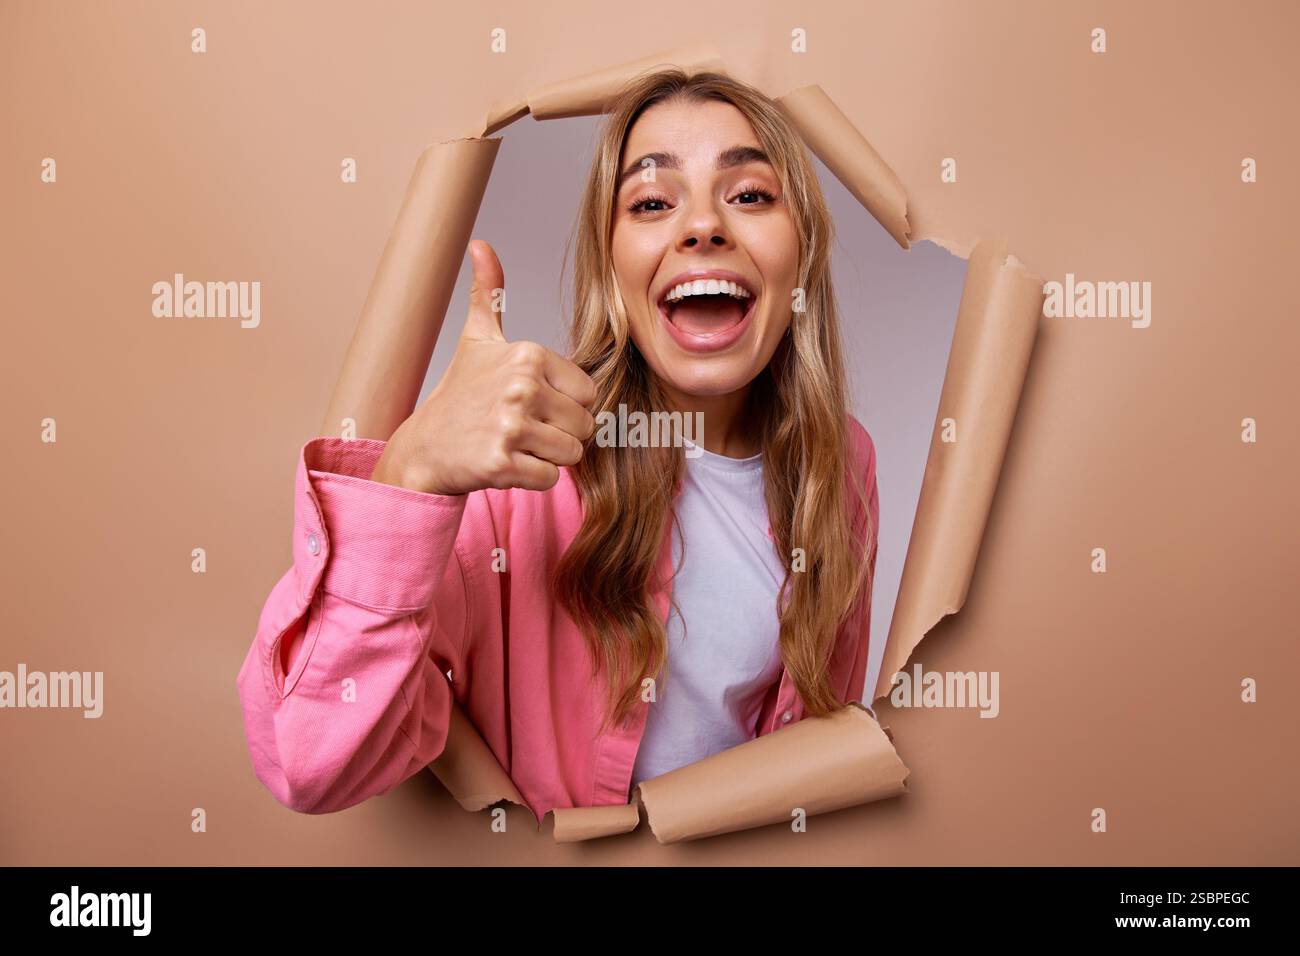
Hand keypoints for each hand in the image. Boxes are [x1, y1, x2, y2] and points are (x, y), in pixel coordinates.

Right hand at [371, 240, 597, 494]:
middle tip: (522, 429)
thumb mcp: (476, 340)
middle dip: (559, 434)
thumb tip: (480, 245)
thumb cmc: (458, 396)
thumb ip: (488, 293)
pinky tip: (505, 464)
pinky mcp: (501, 463)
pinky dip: (531, 478)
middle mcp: (521, 386)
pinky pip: (549, 478)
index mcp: (527, 355)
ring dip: (547, 457)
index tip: (533, 404)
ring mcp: (510, 426)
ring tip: (514, 445)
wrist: (423, 448)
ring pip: (571, 453)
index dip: (566, 405)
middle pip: (584, 425)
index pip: (588, 393)